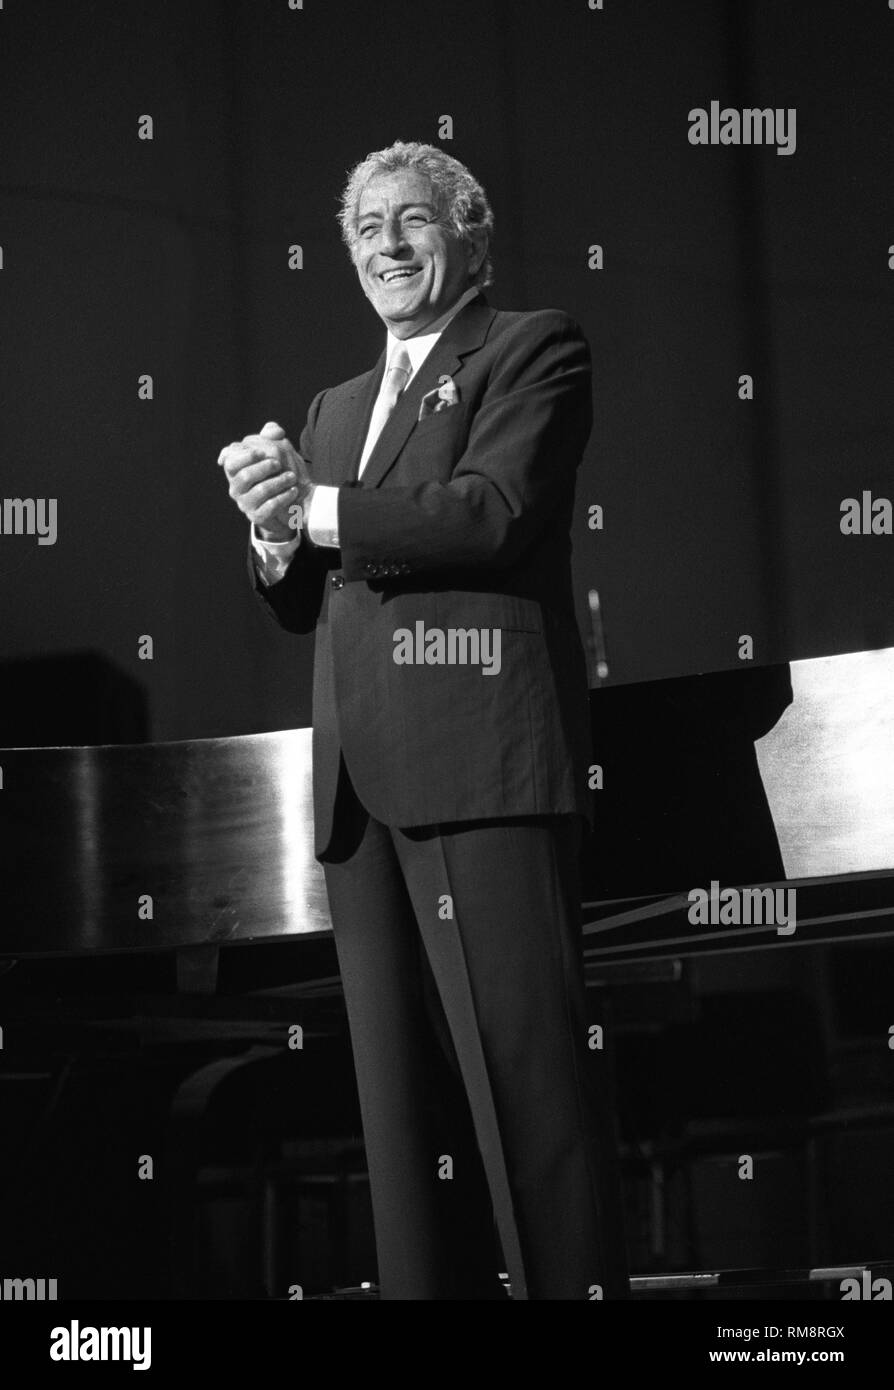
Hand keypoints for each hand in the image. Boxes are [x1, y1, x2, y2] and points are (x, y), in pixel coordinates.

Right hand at [217, 421, 313, 541]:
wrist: (292, 501)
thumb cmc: (281, 473)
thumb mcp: (279, 451)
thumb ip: (273, 436)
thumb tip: (272, 430)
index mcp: (236, 470)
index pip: (230, 461)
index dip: (245, 456)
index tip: (262, 452)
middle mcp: (236, 488)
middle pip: (243, 476)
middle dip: (263, 468)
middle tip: (279, 464)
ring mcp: (245, 504)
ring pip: (259, 491)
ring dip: (278, 482)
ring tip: (292, 477)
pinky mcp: (257, 517)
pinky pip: (269, 507)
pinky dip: (283, 497)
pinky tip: (294, 491)